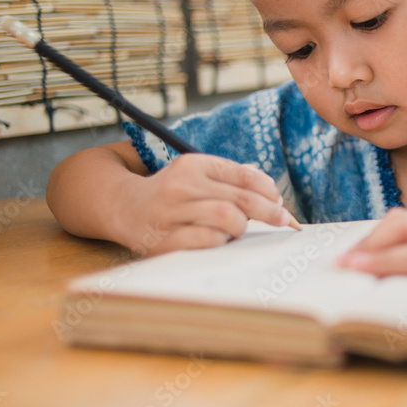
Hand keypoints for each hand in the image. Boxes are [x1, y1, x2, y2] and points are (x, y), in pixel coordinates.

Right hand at [113, 154, 292, 255]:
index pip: (243, 174)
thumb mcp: (196, 174)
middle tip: (283, 220)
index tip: (278, 200)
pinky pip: (210, 240)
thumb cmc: (172, 192)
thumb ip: (231, 177)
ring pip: (229, 218)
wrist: (124, 208)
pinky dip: (223, 241)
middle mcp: (182, 185)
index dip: (267, 189)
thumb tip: (269, 189)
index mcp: (193, 164)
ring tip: (238, 230)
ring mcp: (173, 212)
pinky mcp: (166, 239)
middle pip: (241, 198)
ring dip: (242, 227)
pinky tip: (220, 240)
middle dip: (268, 211)